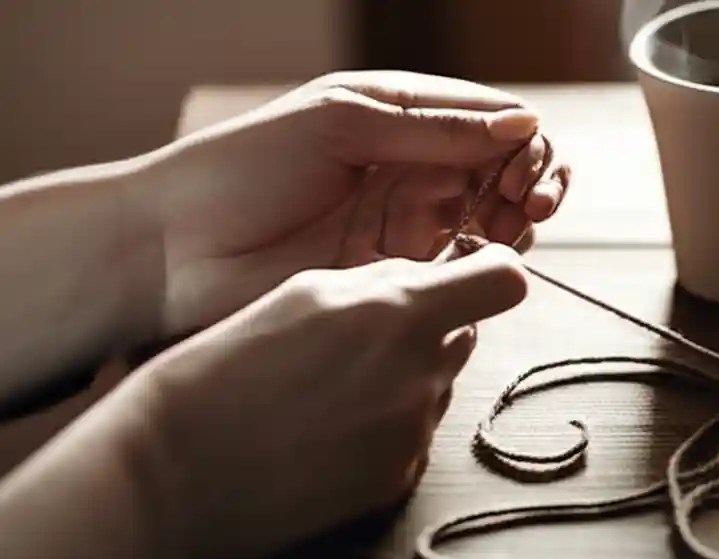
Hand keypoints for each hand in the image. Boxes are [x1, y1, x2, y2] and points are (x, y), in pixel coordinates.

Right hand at [121, 244, 526, 558]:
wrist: (178, 473)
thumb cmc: (222, 371)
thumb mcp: (300, 293)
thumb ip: (378, 282)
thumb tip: (427, 279)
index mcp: (399, 315)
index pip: (504, 282)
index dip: (492, 274)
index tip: (470, 275)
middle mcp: (421, 375)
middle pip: (464, 334)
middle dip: (429, 328)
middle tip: (361, 336)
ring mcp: (414, 433)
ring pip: (436, 386)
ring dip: (405, 378)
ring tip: (328, 389)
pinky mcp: (399, 480)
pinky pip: (414, 437)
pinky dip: (385, 427)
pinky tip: (326, 431)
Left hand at [135, 71, 569, 340]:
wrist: (175, 250)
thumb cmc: (241, 169)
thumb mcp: (342, 124)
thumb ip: (431, 128)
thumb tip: (523, 123)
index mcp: (397, 115)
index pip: (490, 119)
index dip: (522, 139)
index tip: (520, 166)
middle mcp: (410, 166)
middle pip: (504, 168)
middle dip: (533, 178)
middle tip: (529, 201)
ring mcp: (405, 222)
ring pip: (494, 217)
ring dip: (520, 218)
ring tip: (517, 224)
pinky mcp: (396, 274)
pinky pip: (461, 266)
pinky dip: (490, 259)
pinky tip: (491, 255)